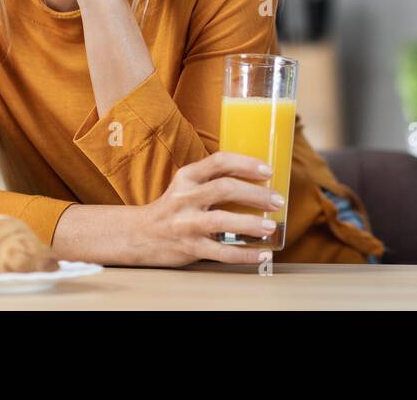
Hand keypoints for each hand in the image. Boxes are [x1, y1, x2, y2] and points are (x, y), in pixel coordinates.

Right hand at [139, 152, 285, 266]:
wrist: (138, 235)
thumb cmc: (173, 207)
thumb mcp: (187, 186)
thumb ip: (213, 180)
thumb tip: (258, 180)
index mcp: (187, 177)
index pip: (219, 162)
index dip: (245, 164)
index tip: (267, 170)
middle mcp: (185, 197)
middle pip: (225, 188)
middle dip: (255, 193)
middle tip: (277, 200)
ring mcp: (185, 223)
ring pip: (222, 220)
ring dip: (251, 223)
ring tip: (271, 227)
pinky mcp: (188, 248)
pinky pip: (221, 253)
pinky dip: (244, 255)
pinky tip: (261, 254)